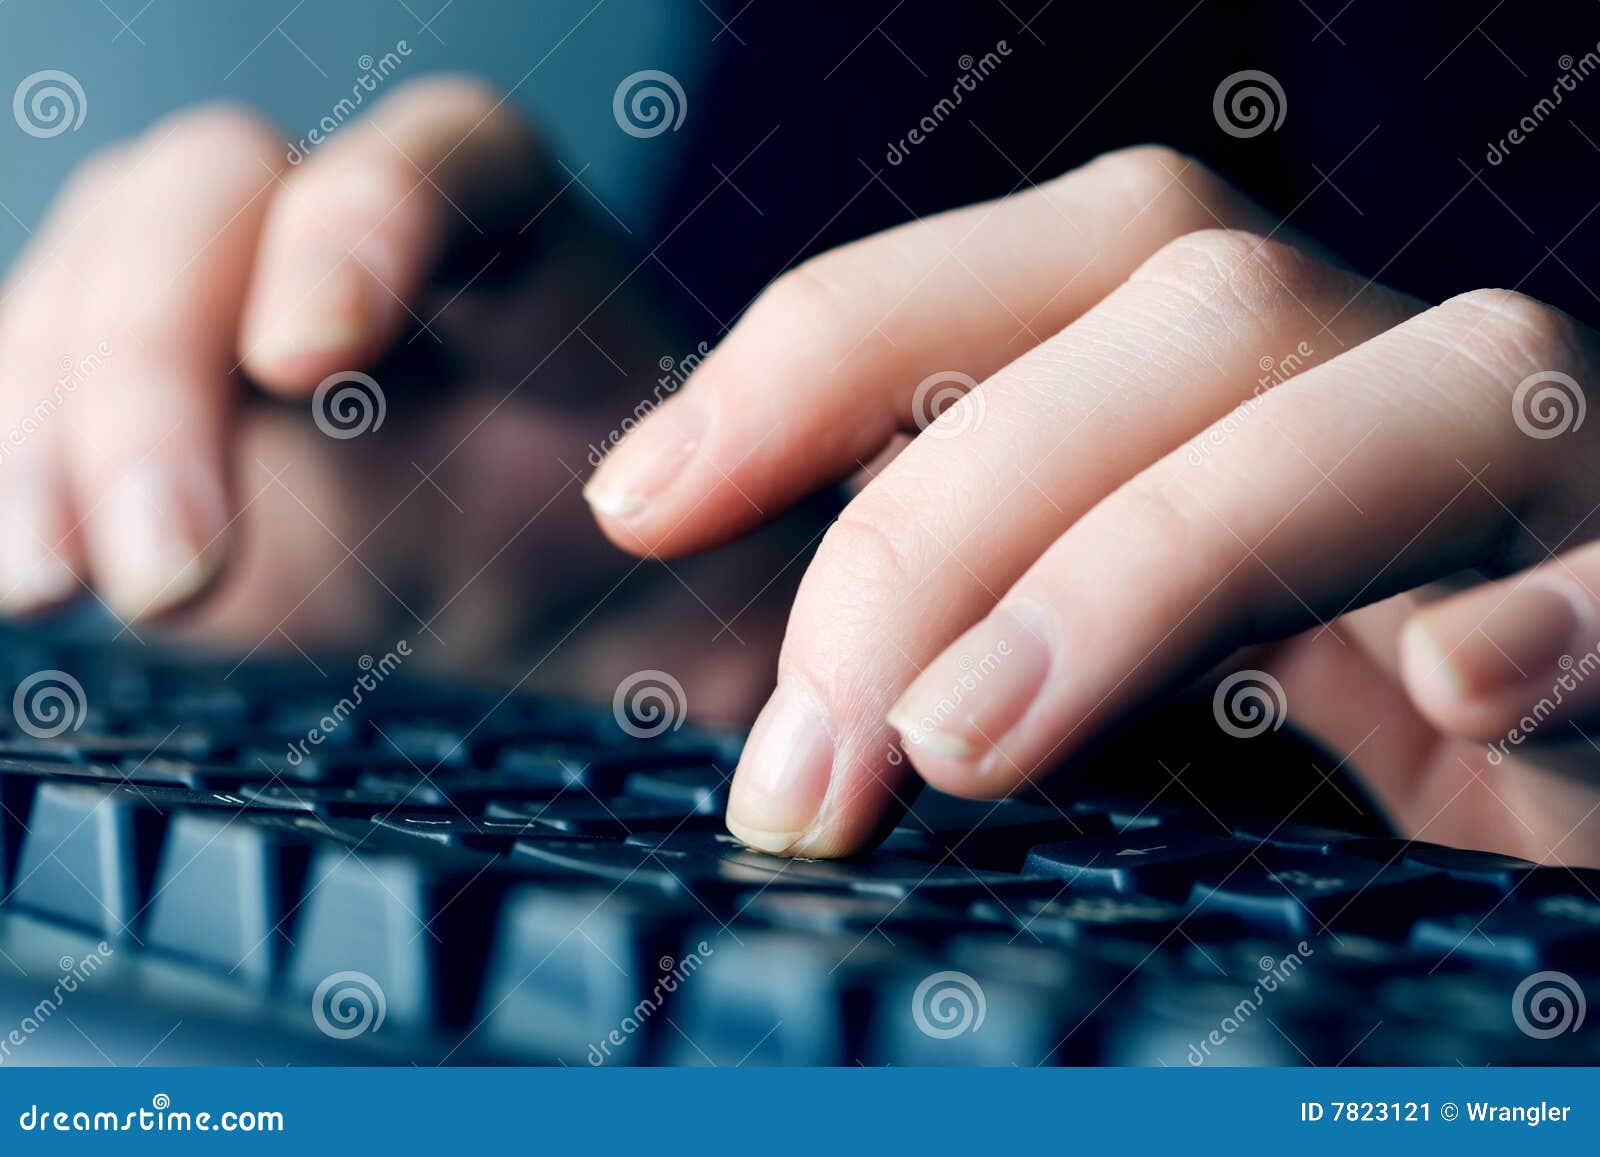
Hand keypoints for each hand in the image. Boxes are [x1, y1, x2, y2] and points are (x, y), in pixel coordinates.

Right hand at [0, 78, 791, 718]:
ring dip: (52, 418)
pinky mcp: (136, 405)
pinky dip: (8, 462)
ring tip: (58, 582)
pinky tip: (21, 579)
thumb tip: (805, 685)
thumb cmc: (648, 595)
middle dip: (161, 363)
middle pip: (215, 201)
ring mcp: (228, 315)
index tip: (311, 360)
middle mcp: (361, 255)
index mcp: (527, 263)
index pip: (439, 159)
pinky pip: (29, 378)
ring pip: (96, 272)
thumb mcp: (725, 596)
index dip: (364, 221)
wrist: (547, 638)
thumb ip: (759, 598)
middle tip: (174, 565)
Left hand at [587, 144, 1599, 863]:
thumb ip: (998, 625)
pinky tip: (1454, 685)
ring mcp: (1549, 475)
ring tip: (967, 742)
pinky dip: (1560, 618)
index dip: (810, 353)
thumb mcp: (1124, 657)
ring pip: (1395, 392)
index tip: (640, 501)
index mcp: (1225, 375)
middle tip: (805, 768)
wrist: (1586, 784)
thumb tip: (795, 716)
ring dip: (1153, 557)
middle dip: (944, 524)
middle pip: (1172, 309)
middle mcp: (1380, 373)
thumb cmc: (1331, 731)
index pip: (1013, 278)